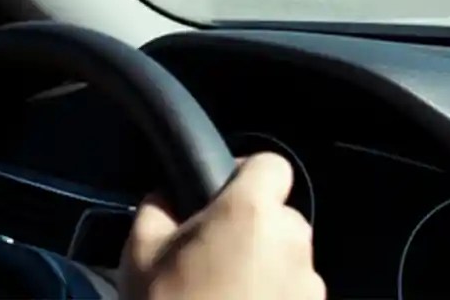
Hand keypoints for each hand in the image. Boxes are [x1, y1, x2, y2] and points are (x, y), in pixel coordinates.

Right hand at [119, 153, 323, 299]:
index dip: (243, 174)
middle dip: (250, 228)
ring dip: (263, 266)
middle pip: (280, 216)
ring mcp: (309, 286)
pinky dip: (272, 298)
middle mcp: (292, 242)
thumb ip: (158, 206)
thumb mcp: (140, 252)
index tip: (217, 197)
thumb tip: (168, 195)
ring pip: (288, 258)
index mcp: (251, 212)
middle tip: (211, 254)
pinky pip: (293, 293)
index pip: (270, 164)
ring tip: (224, 293)